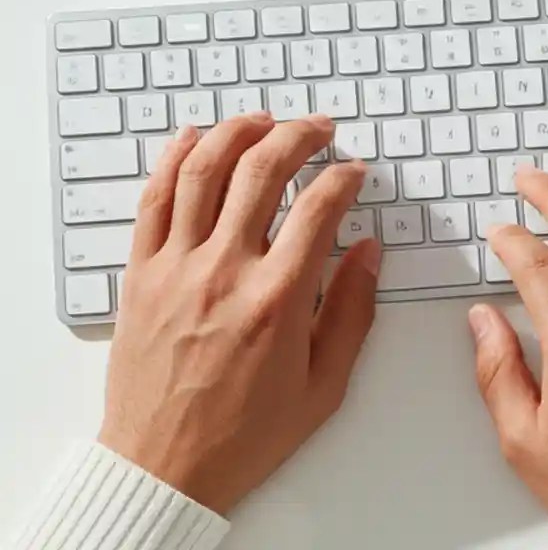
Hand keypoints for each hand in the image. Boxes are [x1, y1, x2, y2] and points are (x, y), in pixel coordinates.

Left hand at [98, 113, 380, 514]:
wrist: (165, 465)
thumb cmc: (246, 433)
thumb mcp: (324, 384)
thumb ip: (351, 312)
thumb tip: (368, 254)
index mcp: (277, 300)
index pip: (319, 209)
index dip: (344, 178)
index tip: (354, 171)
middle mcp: (225, 273)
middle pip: (262, 172)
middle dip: (298, 137)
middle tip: (318, 128)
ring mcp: (176, 269)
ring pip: (204, 171)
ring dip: (238, 132)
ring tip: (264, 120)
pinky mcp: (140, 274)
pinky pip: (154, 199)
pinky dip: (174, 159)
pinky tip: (193, 138)